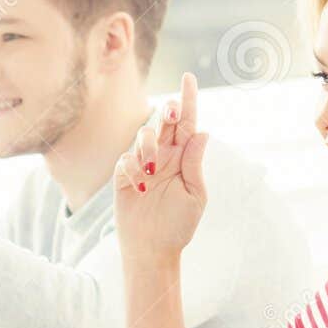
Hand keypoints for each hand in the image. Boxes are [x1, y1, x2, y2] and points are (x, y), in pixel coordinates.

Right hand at [112, 73, 208, 263]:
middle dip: (168, 112)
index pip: (188, 124)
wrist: (152, 250)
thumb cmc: (178, 226)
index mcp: (184, 159)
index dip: (188, 100)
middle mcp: (164, 157)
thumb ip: (194, 164)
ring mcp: (143, 165)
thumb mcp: (195, 195)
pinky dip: (133, 167)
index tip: (189, 78)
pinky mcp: (124, 176)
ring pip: (144, 135)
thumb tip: (202, 133)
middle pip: (165, 122)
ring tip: (152, 170)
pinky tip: (139, 185)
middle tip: (171, 114)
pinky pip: (126, 159)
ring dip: (149, 145)